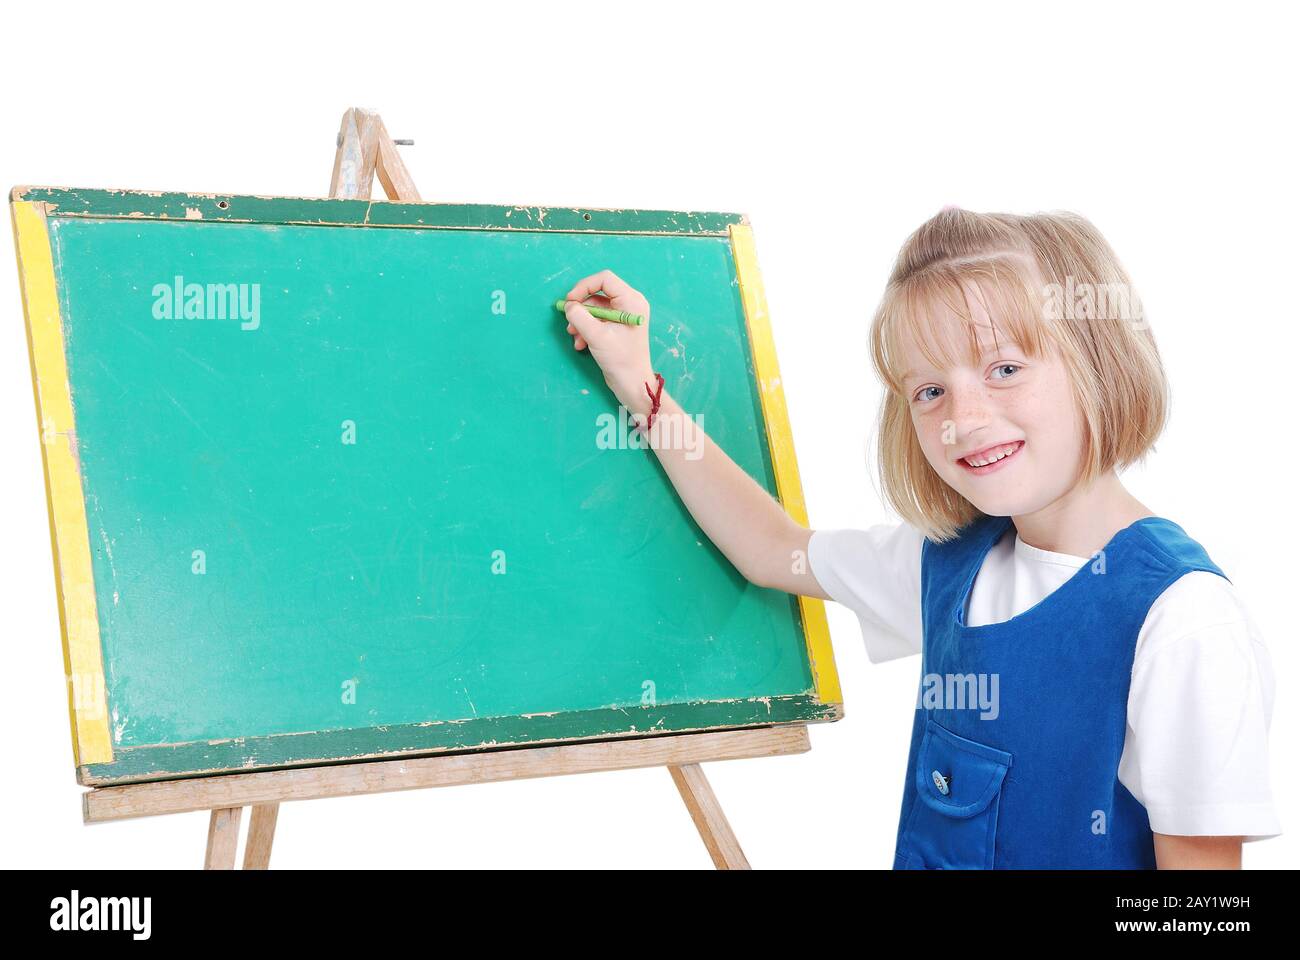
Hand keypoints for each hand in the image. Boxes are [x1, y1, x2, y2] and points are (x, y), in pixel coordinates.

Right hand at [562, 269, 656, 414]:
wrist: (632, 384)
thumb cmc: (621, 359)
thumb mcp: (597, 336)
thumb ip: (580, 317)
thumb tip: (569, 305)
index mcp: (631, 300)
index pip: (604, 279)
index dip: (584, 286)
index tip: (570, 301)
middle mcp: (629, 304)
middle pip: (597, 294)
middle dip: (581, 309)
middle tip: (569, 323)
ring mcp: (623, 315)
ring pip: (595, 309)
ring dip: (581, 322)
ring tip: (575, 338)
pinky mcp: (617, 327)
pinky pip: (598, 320)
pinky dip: (587, 329)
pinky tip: (581, 344)